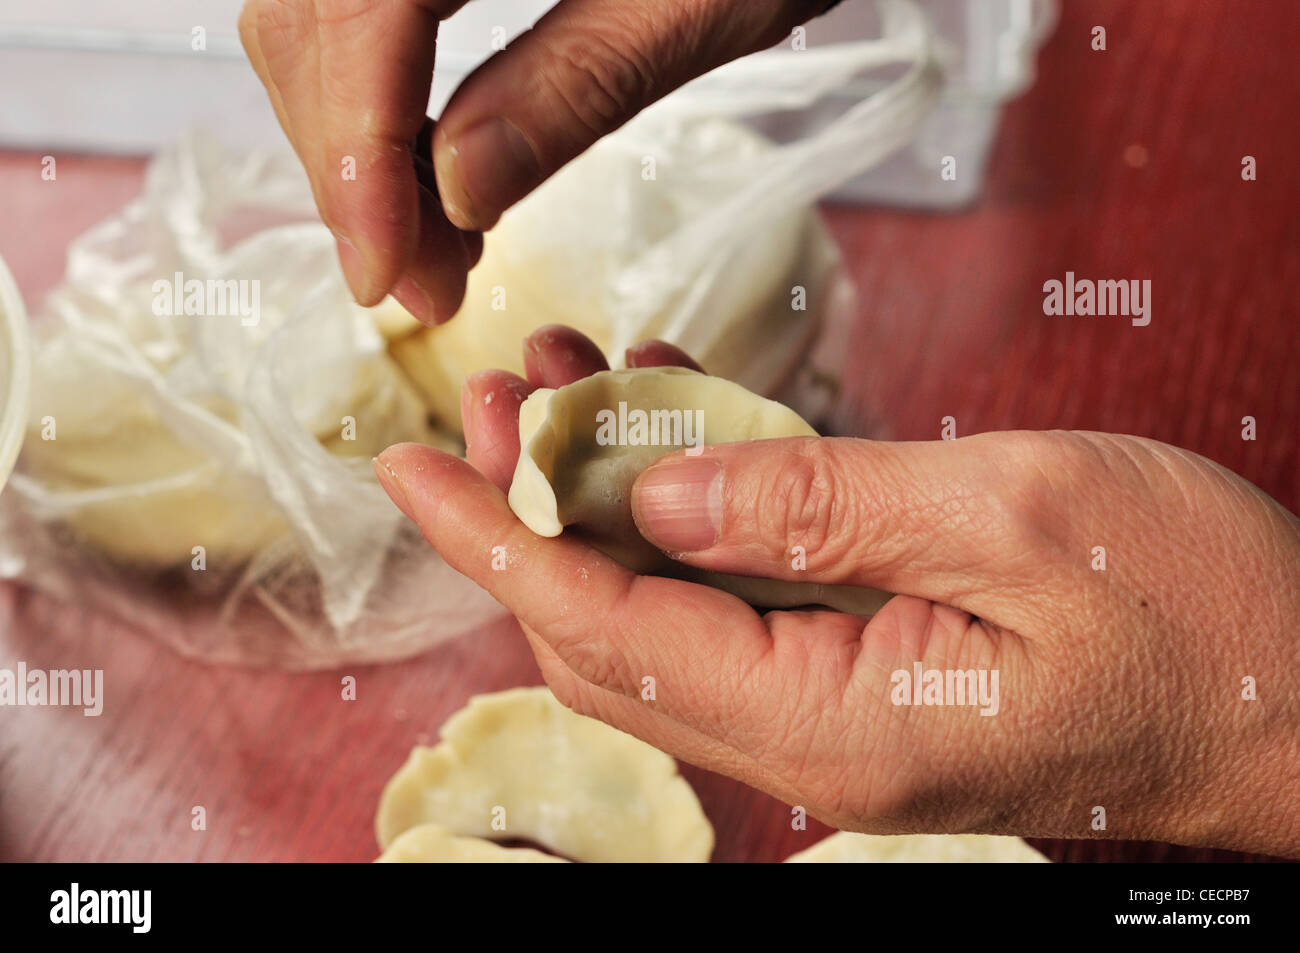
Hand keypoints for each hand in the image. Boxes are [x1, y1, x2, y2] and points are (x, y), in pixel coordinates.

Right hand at [239, 0, 827, 324]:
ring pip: (319, 12)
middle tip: (423, 282)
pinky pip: (367, 3)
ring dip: (361, 139)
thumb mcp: (703, 1)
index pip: (356, 11)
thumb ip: (575, 84)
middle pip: (311, 14)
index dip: (356, 154)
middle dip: (354, 165)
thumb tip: (459, 193)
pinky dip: (384, 90)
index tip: (387, 278)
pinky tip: (436, 169)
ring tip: (438, 246)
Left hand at [374, 326, 1299, 857]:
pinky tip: (678, 432)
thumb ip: (817, 508)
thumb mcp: (1012, 517)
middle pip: (608, 632)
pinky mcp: (866, 680)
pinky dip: (691, 519)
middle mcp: (809, 739)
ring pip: (665, 615)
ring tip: (572, 384)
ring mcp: (836, 716)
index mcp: (830, 720)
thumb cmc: (1198, 615)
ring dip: (608, 504)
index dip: (497, 541)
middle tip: (503, 395)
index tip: (416, 465)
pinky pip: (740, 604)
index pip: (600, 632)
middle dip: (535, 510)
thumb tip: (653, 501)